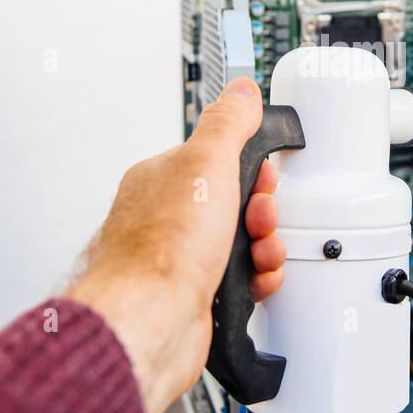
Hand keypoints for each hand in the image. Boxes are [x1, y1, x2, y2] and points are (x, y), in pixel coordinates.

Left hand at [66, 76, 284, 412]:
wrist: (150, 323)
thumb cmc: (161, 250)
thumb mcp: (206, 163)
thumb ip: (227, 123)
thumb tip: (241, 90)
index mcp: (162, 179)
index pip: (216, 158)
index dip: (249, 167)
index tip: (262, 175)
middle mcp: (165, 218)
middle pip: (234, 201)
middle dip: (259, 211)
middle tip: (256, 218)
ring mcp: (179, 258)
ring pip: (240, 242)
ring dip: (263, 246)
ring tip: (258, 253)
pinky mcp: (195, 295)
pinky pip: (239, 279)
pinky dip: (255, 279)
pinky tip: (253, 280)